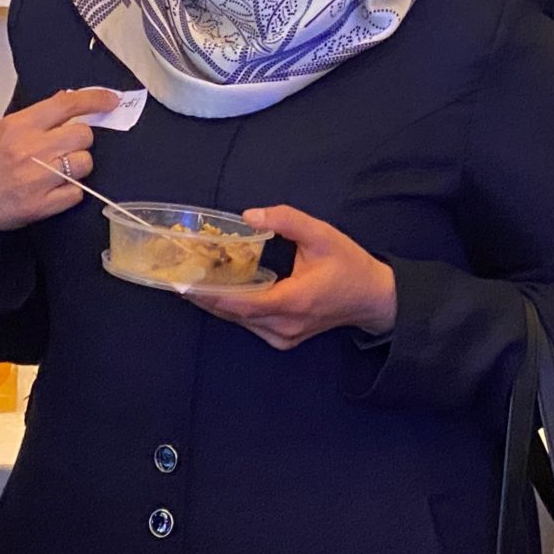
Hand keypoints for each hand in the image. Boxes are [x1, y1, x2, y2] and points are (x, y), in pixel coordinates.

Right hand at [0, 88, 118, 261]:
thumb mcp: (0, 129)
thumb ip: (34, 118)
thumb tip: (66, 102)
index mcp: (19, 126)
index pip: (67, 104)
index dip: (95, 99)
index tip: (110, 100)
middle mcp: (31, 150)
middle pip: (84, 135)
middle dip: (80, 139)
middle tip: (68, 145)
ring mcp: (38, 179)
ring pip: (85, 164)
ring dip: (78, 165)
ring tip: (59, 169)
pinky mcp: (42, 206)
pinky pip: (77, 193)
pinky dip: (71, 190)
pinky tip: (54, 188)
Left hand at [187, 205, 395, 348]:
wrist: (374, 299)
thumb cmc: (349, 265)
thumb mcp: (322, 235)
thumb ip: (287, 220)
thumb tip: (250, 215)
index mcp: (294, 301)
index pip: (243, 304)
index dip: (212, 295)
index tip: (185, 285)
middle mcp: (285, 325)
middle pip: (235, 314)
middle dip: (206, 296)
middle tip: (179, 276)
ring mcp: (284, 337)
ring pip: (240, 322)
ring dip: (217, 303)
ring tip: (192, 281)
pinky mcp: (284, 339)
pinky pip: (251, 325)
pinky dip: (233, 309)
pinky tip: (219, 291)